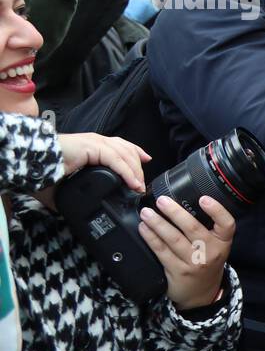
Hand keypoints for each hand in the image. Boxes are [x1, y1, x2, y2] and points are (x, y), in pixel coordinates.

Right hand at [35, 134, 151, 210]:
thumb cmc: (43, 169)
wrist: (31, 161)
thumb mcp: (67, 180)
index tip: (146, 162)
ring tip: (139, 187)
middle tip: (142, 184)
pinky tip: (132, 183)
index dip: (135, 153)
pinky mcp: (92, 147)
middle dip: (138, 166)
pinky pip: (117, 160)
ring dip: (135, 172)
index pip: (121, 146)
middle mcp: (96, 140)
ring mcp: (95, 142)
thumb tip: (64, 210)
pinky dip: (127, 173)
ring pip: (125, 155)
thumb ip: (70, 191)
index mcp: (92, 145)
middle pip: (127, 150)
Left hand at [138, 195, 234, 310]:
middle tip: (162, 200)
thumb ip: (207, 228)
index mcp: (223, 242)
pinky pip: (162, 251)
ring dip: (158, 223)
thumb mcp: (216, 247)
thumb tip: (180, 202)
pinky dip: (151, 238)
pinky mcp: (178, 271)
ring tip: (146, 212)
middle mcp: (211, 252)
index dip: (216, 210)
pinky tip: (144, 228)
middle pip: (193, 228)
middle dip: (175, 212)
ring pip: (174, 239)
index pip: (226, 224)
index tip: (203, 198)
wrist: (201, 294)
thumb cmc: (207, 263)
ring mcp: (194, 263)